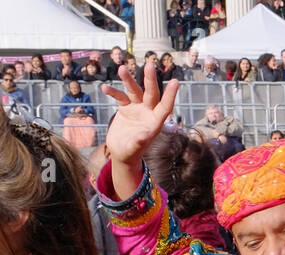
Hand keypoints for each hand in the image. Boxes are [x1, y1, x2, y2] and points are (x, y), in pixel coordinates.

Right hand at [102, 63, 179, 197]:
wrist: (121, 153)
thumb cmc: (131, 152)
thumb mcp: (134, 148)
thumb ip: (139, 141)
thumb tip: (144, 135)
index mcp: (155, 122)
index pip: (165, 106)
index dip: (170, 95)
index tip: (175, 81)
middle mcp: (148, 113)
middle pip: (151, 93)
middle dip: (150, 80)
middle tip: (150, 64)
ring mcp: (137, 109)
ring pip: (134, 91)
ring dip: (129, 80)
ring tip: (122, 69)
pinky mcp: (126, 108)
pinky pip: (120, 97)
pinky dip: (113, 92)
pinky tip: (105, 88)